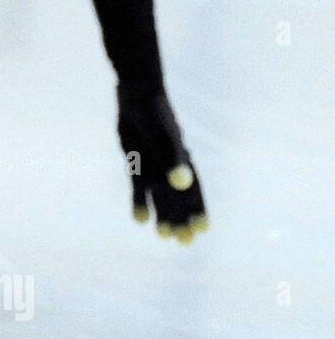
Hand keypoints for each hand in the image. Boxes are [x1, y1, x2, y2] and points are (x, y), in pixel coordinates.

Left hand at [117, 86, 207, 242]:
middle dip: (182, 219)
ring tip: (164, 236)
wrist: (137, 95)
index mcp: (183, 160)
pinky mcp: (136, 162)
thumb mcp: (166, 137)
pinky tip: (139, 220)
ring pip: (160, 195)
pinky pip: (138, 186)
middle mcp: (170, 165)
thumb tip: (183, 183)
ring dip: (163, 214)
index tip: (203, 230)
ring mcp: (153, 164)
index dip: (199, 209)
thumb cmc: (156, 114)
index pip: (194, 189)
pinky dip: (139, 202)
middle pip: (178, 197)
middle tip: (185, 243)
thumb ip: (175, 159)